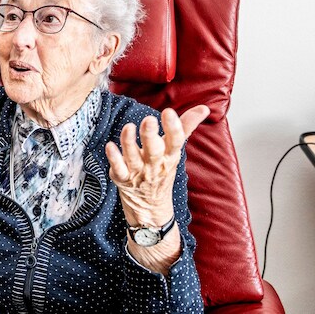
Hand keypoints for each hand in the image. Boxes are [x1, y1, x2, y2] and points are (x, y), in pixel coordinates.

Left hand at [105, 104, 209, 225]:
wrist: (151, 207)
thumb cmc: (162, 170)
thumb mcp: (175, 151)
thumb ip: (186, 127)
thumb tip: (204, 108)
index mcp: (170, 156)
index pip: (175, 141)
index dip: (173, 127)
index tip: (168, 112)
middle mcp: (155, 164)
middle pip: (153, 150)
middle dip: (150, 135)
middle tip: (149, 120)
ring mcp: (138, 172)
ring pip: (133, 157)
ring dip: (129, 142)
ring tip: (129, 127)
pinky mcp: (122, 178)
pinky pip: (118, 169)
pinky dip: (114, 158)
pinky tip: (110, 146)